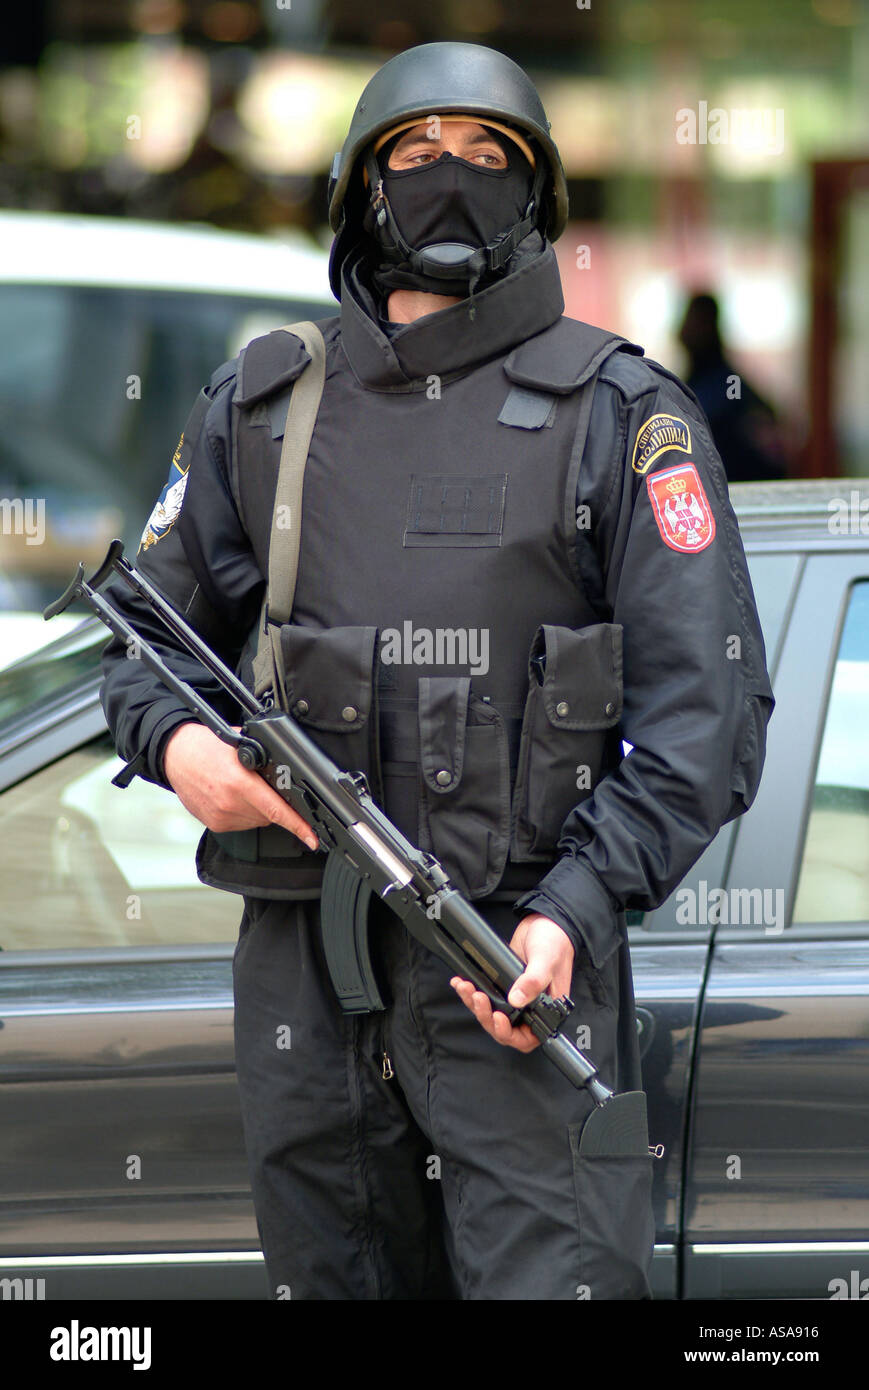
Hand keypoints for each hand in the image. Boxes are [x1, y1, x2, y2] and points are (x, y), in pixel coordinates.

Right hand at [162, 722, 318, 848]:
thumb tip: (289, 772)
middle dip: (274, 803)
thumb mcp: (241, 744)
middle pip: (269, 815)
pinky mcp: (215, 824)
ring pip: (257, 820)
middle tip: (261, 784)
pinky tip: (233, 796)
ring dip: (258, 809)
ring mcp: (221, 816)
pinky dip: (244, 812)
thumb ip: (265, 759)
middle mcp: (230, 803)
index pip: (276, 809)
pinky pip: (242, 823)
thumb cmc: (206, 746)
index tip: (312, 837)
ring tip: (242, 787)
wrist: (175, 755)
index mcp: (239, 782)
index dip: (297, 825)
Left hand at [450, 912, 573, 1051]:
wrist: (545, 922)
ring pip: (490, 1013)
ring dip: (475, 1004)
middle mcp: (529, 1007)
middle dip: (486, 1017)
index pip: (526, 1037)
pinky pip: (485, 996)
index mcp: (546, 1009)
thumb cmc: (555, 943)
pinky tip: (461, 982)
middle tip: (478, 999)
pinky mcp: (502, 985)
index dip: (509, 1034)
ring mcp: (514, 997)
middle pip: (503, 1028)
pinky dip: (471, 991)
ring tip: (466, 988)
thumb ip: (533, 981)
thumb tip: (516, 1000)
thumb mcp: (546, 962)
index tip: (498, 1018)